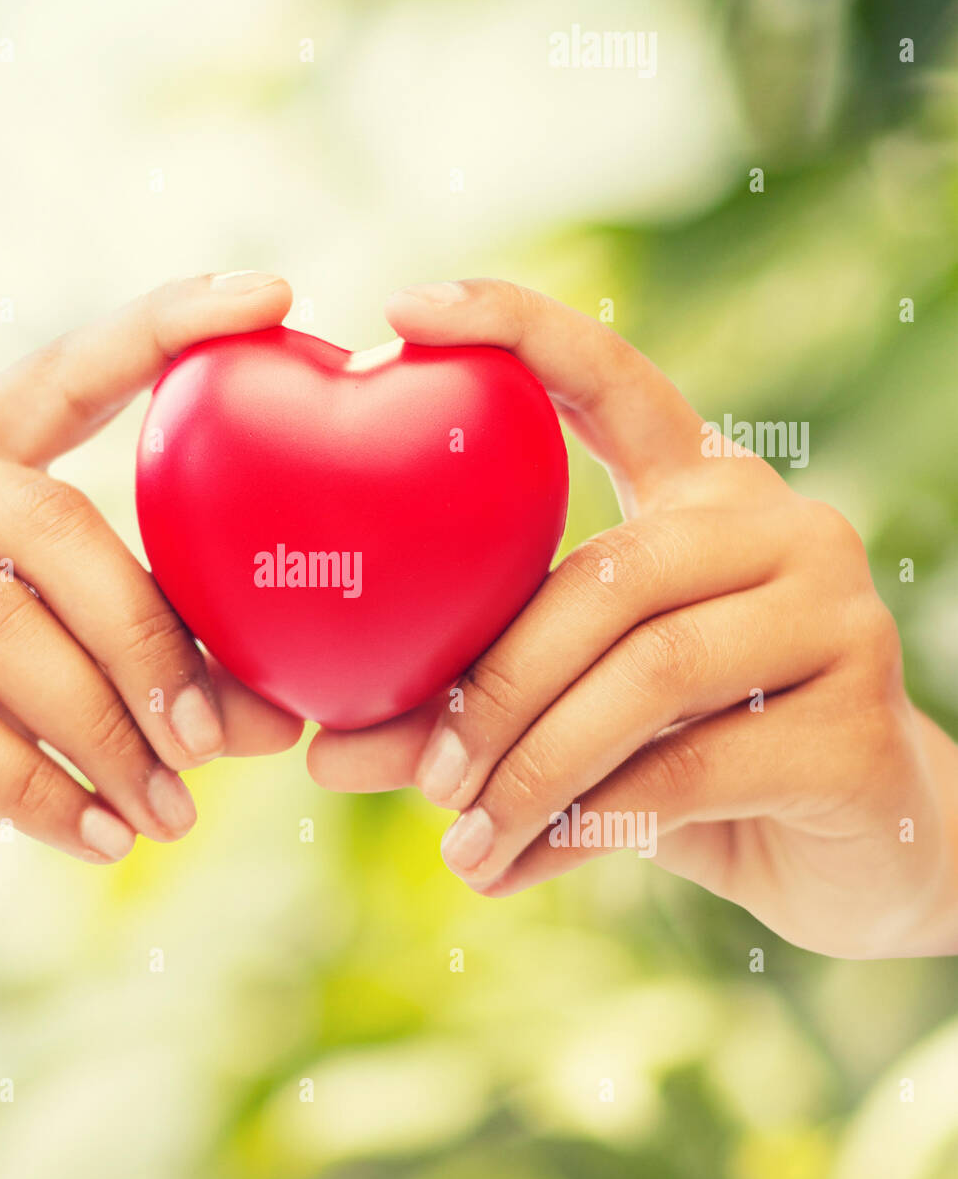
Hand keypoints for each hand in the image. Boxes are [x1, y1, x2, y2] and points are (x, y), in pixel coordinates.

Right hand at [0, 272, 302, 1010]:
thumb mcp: (50, 701)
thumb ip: (148, 682)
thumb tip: (279, 721)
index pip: (59, 374)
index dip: (162, 329)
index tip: (274, 295)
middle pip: (48, 522)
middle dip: (150, 644)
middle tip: (214, 743)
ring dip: (103, 734)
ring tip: (168, 815)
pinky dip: (35, 792)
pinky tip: (93, 842)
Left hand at [309, 279, 957, 958]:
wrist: (856, 851)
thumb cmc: (688, 757)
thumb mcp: (571, 717)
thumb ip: (461, 713)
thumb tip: (322, 753)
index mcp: (699, 492)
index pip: (611, 377)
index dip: (514, 329)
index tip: (403, 308)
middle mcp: (778, 527)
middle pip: (603, 576)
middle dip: (494, 688)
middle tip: (424, 774)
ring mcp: (833, 615)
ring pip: (643, 676)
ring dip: (529, 772)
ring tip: (462, 844)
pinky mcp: (855, 727)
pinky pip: (683, 771)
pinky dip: (579, 827)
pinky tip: (515, 869)